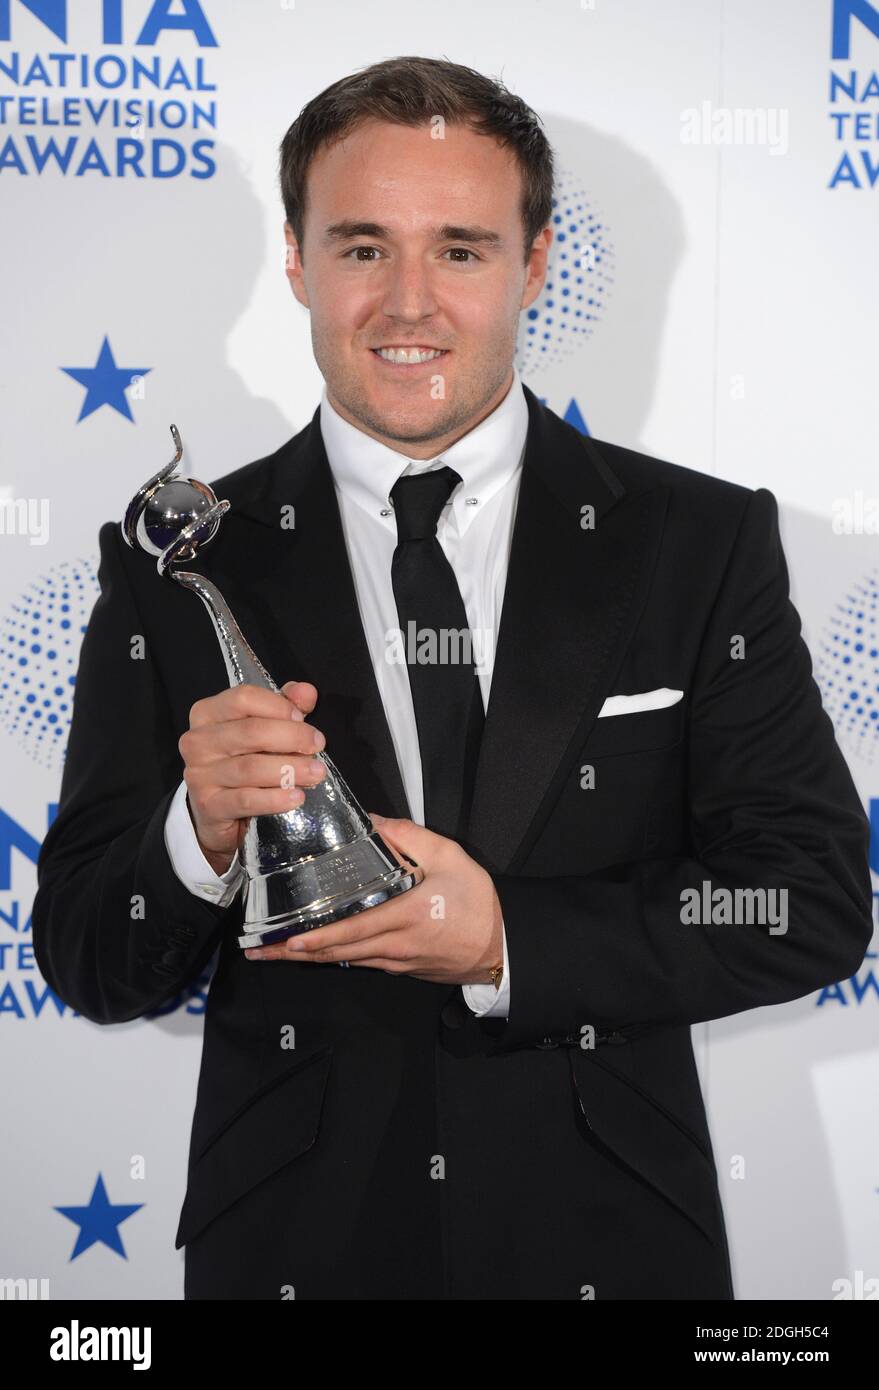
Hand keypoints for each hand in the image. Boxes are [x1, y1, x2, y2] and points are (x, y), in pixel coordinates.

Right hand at [179, 680, 326, 874]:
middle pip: (250, 732)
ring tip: (316, 773)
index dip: (278, 706)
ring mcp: (199, 774)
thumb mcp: (260, 728)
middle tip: (317, 744)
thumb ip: (283, 706)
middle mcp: (198, 741)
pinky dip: (275, 798)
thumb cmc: (240, 761)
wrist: (214, 810)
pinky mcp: (208, 805)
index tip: (302, 718)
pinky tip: (296, 797)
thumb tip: (306, 691)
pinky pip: (247, 800)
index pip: (243, 698)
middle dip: (292, 737)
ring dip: (289, 769)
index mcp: (207, 713)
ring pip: (250, 767)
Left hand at [244, 816, 503, 985]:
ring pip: (343, 960)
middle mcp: (394, 944)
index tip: (287, 939)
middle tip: (258, 950)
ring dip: (307, 958)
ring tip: (274, 953)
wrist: (501, 945)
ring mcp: (394, 960)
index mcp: (404, 916)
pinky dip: (332, 957)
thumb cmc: (477, 902)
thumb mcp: (449, 857)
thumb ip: (408, 836)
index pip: (350, 930)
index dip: (316, 938)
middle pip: (336, 951)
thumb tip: (370, 820)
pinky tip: (314, 953)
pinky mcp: (399, 966)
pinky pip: (358, 962)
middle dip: (294, 953)